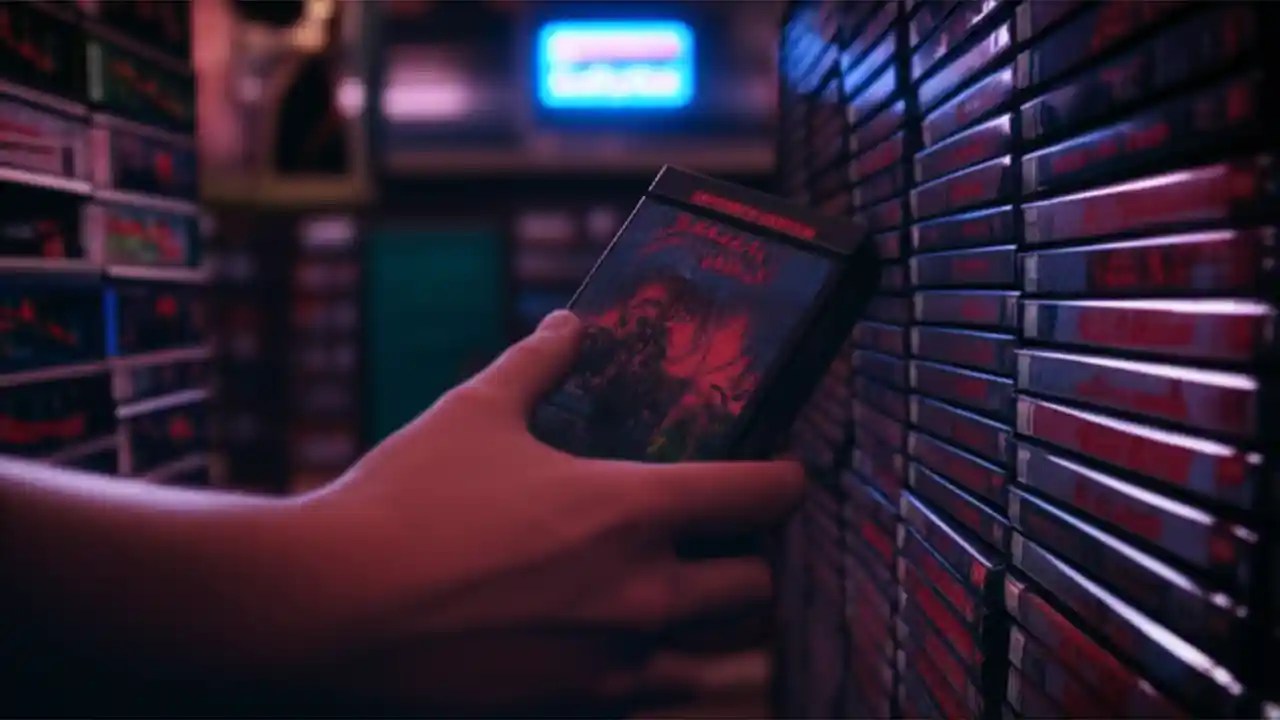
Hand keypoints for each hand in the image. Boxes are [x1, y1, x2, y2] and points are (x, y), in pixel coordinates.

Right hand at [291, 311, 805, 714]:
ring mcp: (614, 664)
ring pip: (720, 660)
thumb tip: (568, 325)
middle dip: (750, 561)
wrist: (329, 610)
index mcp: (633, 510)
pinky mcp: (575, 712)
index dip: (785, 479)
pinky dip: (655, 672)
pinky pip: (653, 697)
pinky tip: (616, 645)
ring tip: (684, 602)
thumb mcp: (475, 413)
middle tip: (722, 542)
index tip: (782, 474)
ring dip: (716, 629)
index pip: (763, 496)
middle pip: (757, 588)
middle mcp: (643, 593)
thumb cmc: (406, 503)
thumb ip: (537, 364)